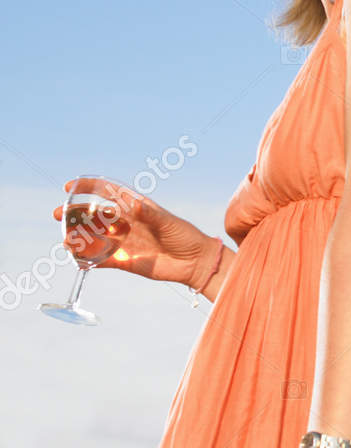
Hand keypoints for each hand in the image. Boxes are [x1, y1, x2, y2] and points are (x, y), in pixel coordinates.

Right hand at [55, 177, 217, 287]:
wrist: (195, 262)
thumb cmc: (185, 236)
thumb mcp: (168, 223)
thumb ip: (149, 215)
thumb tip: (133, 205)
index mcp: (134, 208)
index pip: (107, 192)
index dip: (88, 187)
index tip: (69, 185)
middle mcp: (125, 223)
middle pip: (94, 215)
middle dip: (74, 213)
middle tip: (58, 214)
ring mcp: (123, 242)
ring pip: (93, 237)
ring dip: (77, 237)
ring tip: (66, 239)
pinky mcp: (125, 261)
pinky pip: (102, 260)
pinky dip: (89, 260)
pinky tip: (78, 261)